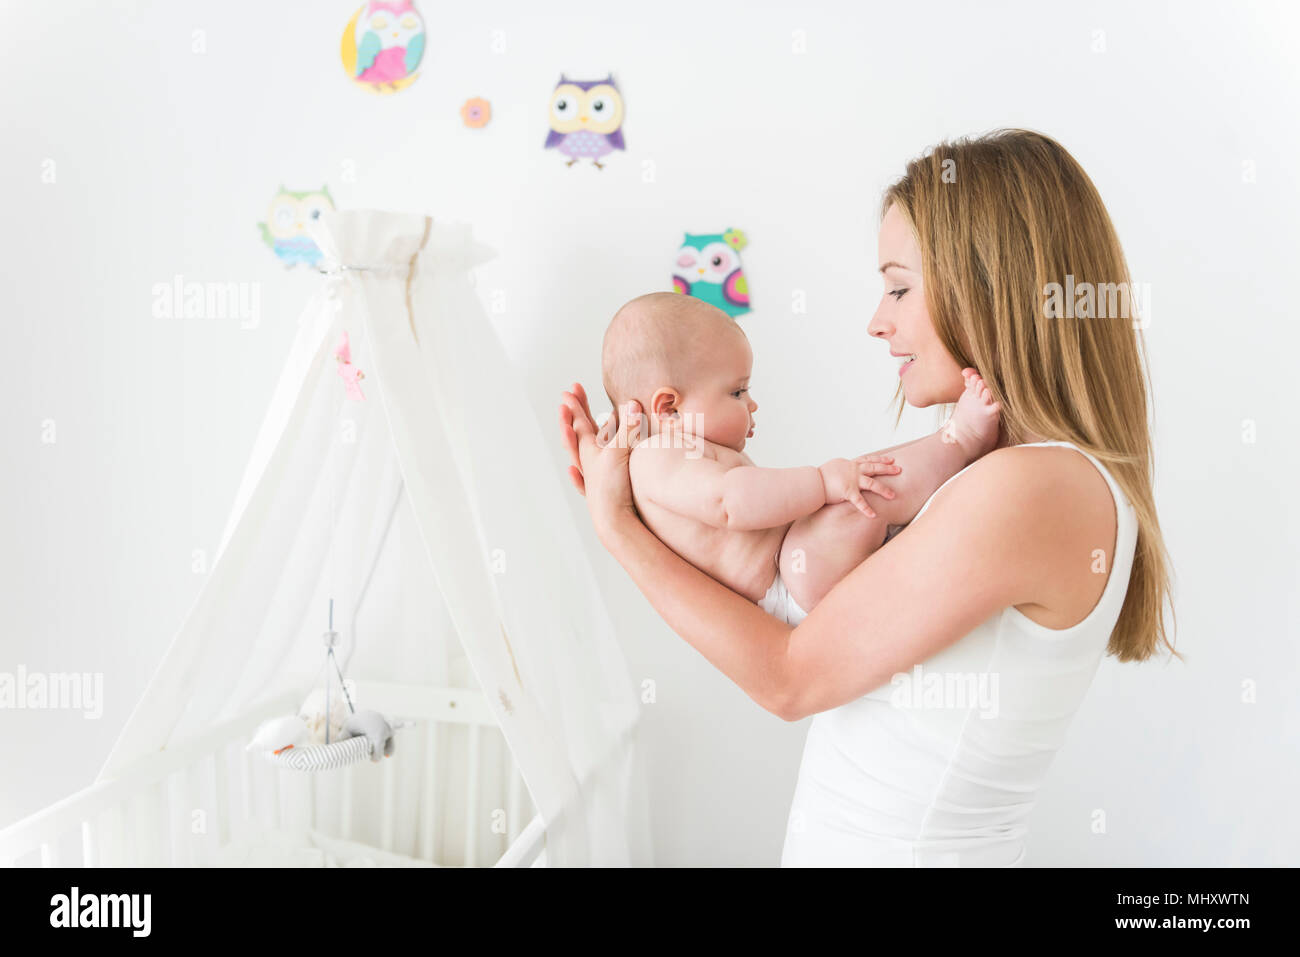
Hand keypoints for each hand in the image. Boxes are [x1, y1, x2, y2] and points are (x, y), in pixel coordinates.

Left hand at [559, 382, 644, 543]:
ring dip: (573, 437)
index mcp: (590, 450)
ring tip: (569, 428)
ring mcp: (591, 477)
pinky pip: (582, 478)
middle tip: (571, 396)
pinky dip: (576, 471)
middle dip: (575, 412)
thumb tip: (633, 403)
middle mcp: (587, 462)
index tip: (570, 389)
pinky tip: (571, 470)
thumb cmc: (614, 487)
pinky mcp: (598, 493)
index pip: (581, 421)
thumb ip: (628, 428)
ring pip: (578, 453)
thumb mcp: (622, 452)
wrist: (613, 521)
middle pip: (577, 432)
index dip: (576, 404)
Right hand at [818, 455, 899, 518]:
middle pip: (875, 468)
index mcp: (850, 464)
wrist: (813, 481)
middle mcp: (854, 471)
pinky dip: (866, 509)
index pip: (868, 460)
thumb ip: (842, 469)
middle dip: (888, 468)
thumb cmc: (820, 476)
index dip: (880, 459)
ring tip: (893, 495)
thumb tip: (844, 472)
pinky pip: (859, 502)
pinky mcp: (848, 492)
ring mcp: (852, 481)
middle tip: (899, 469)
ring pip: (872, 484)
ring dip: (883, 490)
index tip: (890, 459)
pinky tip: (873, 515)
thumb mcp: (834, 467)